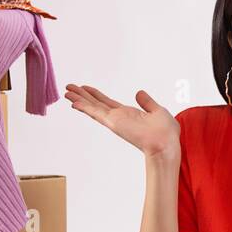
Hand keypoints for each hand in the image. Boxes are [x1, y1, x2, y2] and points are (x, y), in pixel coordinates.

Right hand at [64, 84, 179, 159]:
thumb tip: (139, 93)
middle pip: (96, 103)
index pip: (107, 103)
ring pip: (93, 107)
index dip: (95, 95)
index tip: (85, 88)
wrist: (166, 143)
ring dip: (79, 99)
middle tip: (69, 87)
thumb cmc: (166, 132)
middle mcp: (119, 117)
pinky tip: (73, 102)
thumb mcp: (157, 111)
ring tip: (66, 92)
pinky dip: (84, 107)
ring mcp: (115, 120)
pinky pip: (96, 113)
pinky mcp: (114, 123)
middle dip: (82, 95)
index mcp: (129, 114)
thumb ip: (147, 102)